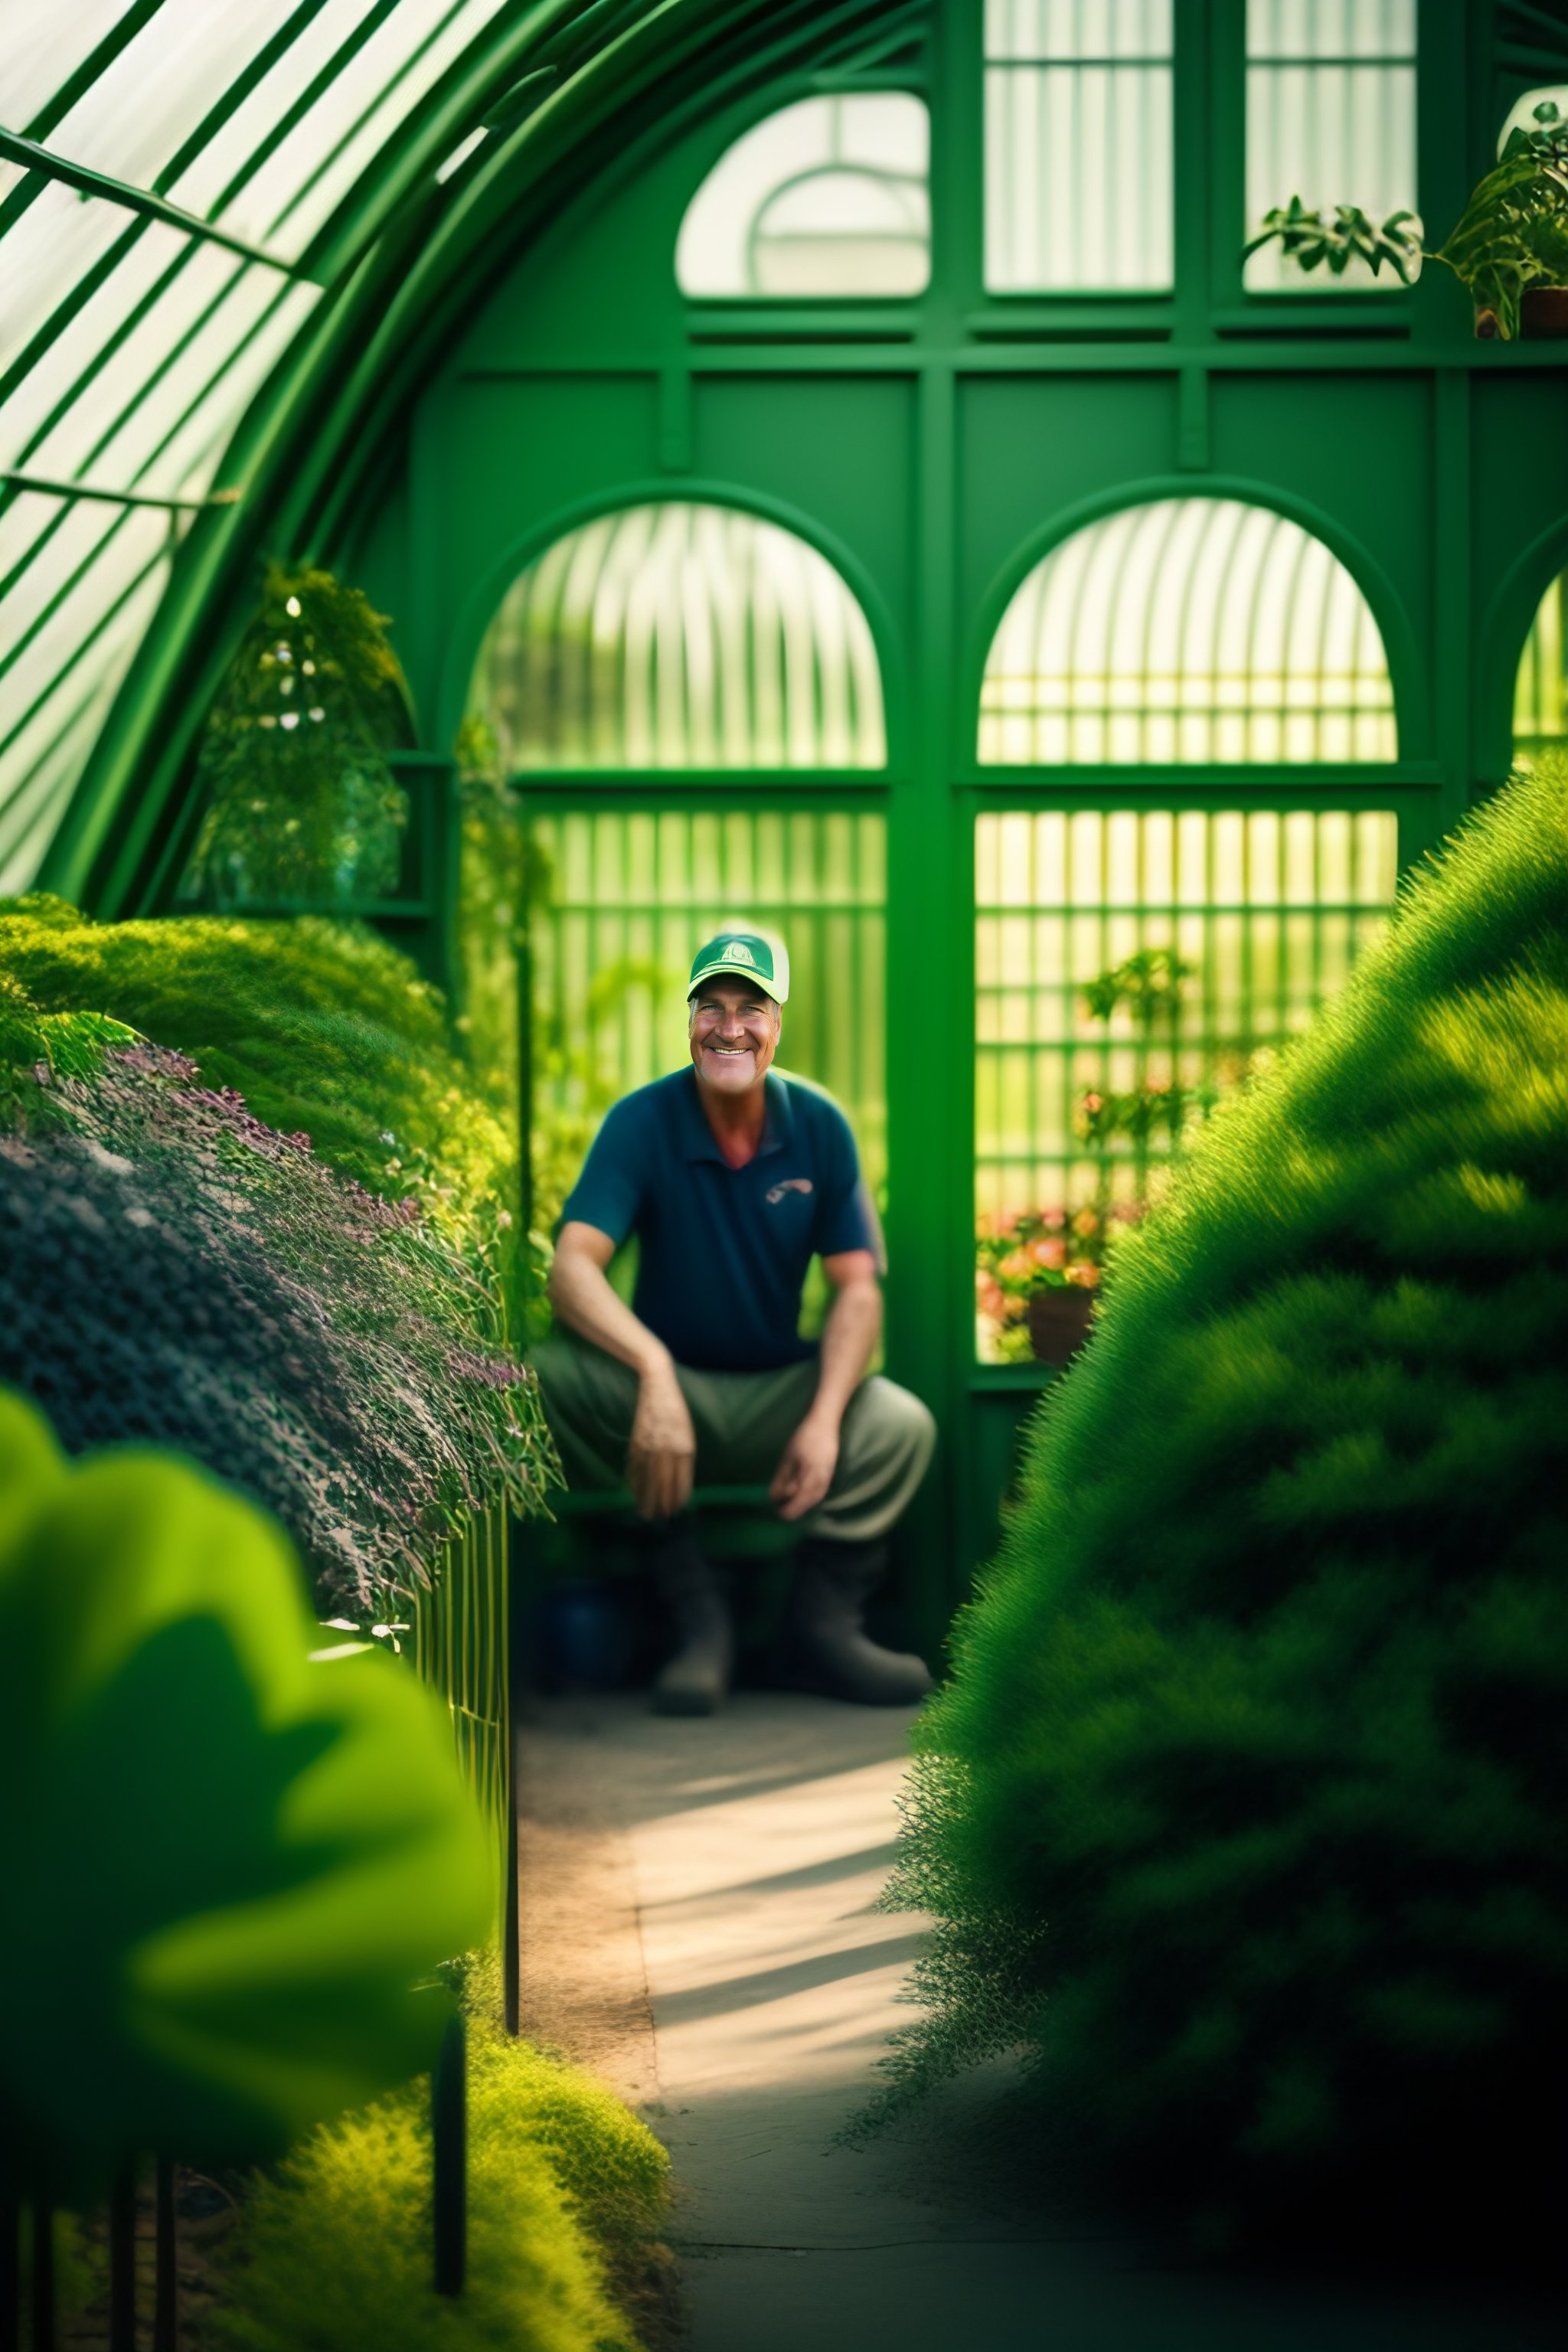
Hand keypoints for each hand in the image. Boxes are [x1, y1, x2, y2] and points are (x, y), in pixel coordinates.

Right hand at [626, 1361, 695, 1519]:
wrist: (657, 1386)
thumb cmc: (677, 1411)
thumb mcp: (688, 1432)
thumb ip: (684, 1456)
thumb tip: (680, 1480)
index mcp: (684, 1447)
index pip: (681, 1480)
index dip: (677, 1497)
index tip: (676, 1510)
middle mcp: (666, 1449)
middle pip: (662, 1483)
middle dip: (660, 1503)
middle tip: (657, 1518)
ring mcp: (649, 1447)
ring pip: (646, 1479)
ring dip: (644, 1497)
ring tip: (644, 1512)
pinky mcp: (635, 1442)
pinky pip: (634, 1468)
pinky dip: (634, 1482)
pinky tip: (633, 1492)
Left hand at [770, 1409, 840, 1522]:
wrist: (825, 1423)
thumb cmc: (804, 1437)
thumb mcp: (788, 1456)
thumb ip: (782, 1478)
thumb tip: (774, 1497)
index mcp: (810, 1471)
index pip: (801, 1496)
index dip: (791, 1508)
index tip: (779, 1513)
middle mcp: (822, 1476)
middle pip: (809, 1500)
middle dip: (796, 1510)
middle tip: (782, 1513)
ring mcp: (828, 1475)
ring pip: (816, 1497)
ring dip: (803, 1506)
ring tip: (790, 1507)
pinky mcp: (830, 1474)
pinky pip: (821, 1492)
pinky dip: (811, 1499)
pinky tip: (802, 1498)